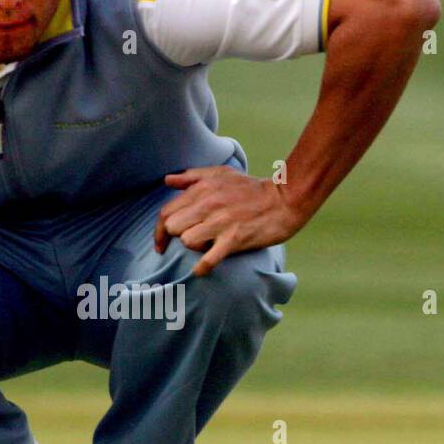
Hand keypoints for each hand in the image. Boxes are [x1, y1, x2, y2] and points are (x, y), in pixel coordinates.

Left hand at [153, 166, 303, 275]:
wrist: (285, 199)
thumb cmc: (252, 188)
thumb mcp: (221, 173)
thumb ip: (191, 176)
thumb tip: (167, 181)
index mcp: (201, 189)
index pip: (166, 212)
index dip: (158, 231)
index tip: (161, 244)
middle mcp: (208, 204)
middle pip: (172, 228)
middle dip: (176, 238)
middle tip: (188, 242)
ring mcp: (221, 222)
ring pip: (187, 241)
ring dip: (192, 248)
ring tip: (204, 247)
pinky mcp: (235, 239)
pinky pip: (208, 259)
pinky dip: (202, 268)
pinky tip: (202, 269)